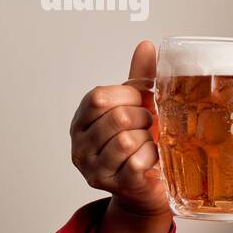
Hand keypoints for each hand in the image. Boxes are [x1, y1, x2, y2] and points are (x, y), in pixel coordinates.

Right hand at [69, 40, 172, 232]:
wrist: (147, 187)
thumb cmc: (141, 142)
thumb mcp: (138, 105)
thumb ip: (140, 76)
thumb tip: (146, 45)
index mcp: (81, 120)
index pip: (98, 97)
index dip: (126, 96)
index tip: (138, 102)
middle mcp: (80, 145)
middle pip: (116, 118)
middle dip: (141, 118)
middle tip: (147, 126)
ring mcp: (94, 168)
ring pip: (127, 140)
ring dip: (148, 139)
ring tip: (148, 143)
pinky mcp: (113, 185)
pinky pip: (139, 162)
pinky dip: (153, 157)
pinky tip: (152, 159)